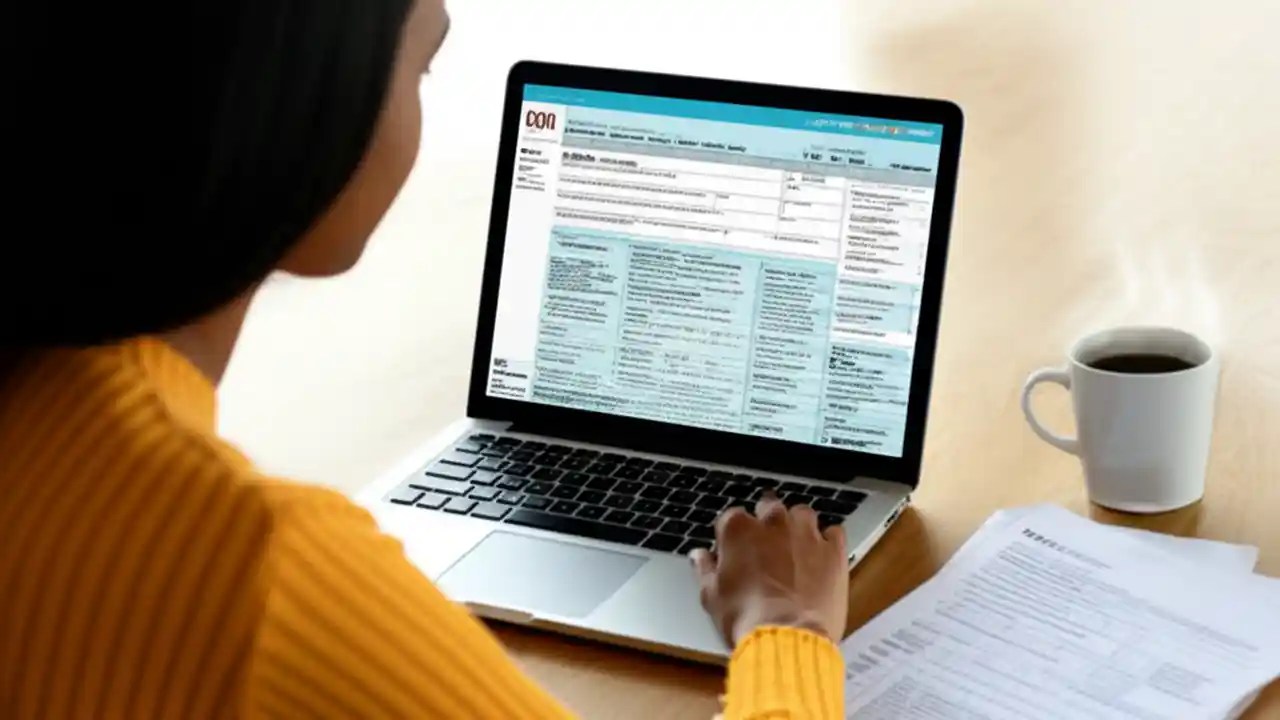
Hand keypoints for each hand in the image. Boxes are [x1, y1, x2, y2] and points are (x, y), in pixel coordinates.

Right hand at [691, 493, 848, 645]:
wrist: (786, 638)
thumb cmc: (745, 618)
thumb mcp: (712, 596)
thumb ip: (705, 569)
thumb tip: (699, 556)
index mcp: (738, 530)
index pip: (731, 517)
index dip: (732, 535)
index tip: (733, 549)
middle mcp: (772, 524)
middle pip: (769, 506)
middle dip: (766, 520)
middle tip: (765, 543)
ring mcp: (805, 535)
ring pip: (802, 513)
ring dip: (798, 525)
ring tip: (795, 545)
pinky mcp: (832, 551)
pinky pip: (834, 532)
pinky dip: (828, 539)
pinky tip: (823, 553)